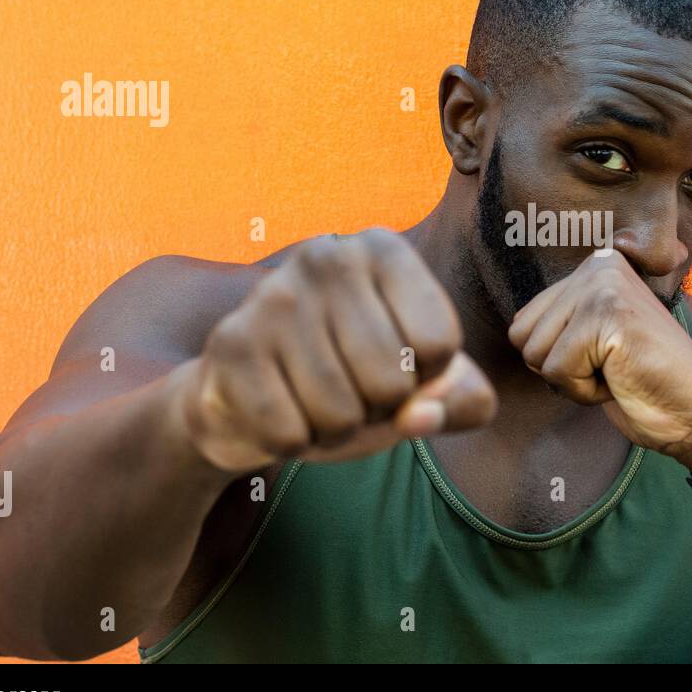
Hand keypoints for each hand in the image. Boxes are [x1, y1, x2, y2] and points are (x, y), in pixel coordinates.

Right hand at [175, 229, 496, 472]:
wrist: (250, 392)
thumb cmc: (355, 377)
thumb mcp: (426, 385)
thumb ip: (461, 401)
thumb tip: (424, 416)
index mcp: (384, 250)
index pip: (440, 343)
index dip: (426, 379)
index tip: (397, 361)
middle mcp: (327, 257)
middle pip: (392, 383)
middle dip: (379, 410)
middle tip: (350, 387)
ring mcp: (273, 296)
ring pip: (341, 414)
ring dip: (334, 429)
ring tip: (315, 398)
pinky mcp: (231, 343)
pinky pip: (290, 433)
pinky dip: (292, 441)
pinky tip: (279, 408)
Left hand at [507, 250, 691, 468]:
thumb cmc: (642, 383)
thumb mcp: (592, 339)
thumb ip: (560, 322)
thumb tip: (515, 330)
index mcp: (594, 266)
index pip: (522, 324)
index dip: (556, 359)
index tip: (604, 358)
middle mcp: (598, 265)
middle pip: (522, 337)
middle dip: (560, 369)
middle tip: (611, 367)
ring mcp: (604, 287)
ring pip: (535, 354)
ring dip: (573, 380)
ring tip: (618, 370)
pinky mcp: (608, 316)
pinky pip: (557, 371)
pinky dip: (586, 391)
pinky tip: (622, 379)